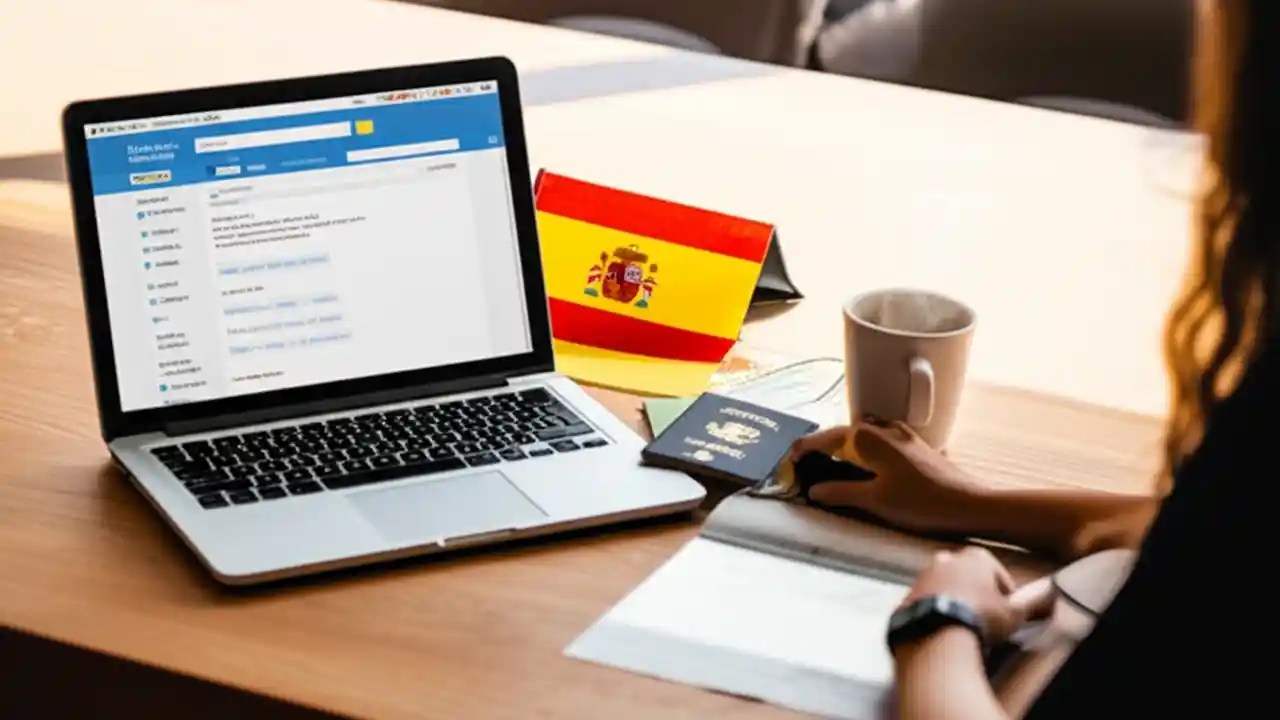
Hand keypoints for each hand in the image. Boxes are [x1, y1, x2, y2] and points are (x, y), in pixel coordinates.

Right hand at [790, 421, 981, 536]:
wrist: (969, 504)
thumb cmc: (921, 502)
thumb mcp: (874, 501)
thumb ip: (840, 493)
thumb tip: (814, 490)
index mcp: (870, 438)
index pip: (828, 437)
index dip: (807, 447)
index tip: (791, 457)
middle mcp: (886, 430)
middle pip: (846, 432)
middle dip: (826, 445)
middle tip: (808, 462)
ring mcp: (904, 437)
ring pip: (866, 434)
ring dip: (848, 445)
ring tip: (836, 462)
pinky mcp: (917, 448)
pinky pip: (883, 441)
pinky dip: (868, 449)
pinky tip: (870, 466)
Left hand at [902, 546, 1055, 647]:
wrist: (937, 634)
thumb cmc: (981, 618)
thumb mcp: (1014, 614)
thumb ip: (1030, 603)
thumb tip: (1048, 598)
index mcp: (975, 556)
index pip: (996, 571)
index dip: (1004, 592)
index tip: (1007, 609)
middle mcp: (946, 559)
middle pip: (966, 575)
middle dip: (975, 591)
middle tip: (983, 615)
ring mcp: (923, 576)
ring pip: (942, 586)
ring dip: (952, 600)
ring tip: (962, 624)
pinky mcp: (906, 595)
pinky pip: (924, 603)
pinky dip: (933, 613)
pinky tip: (941, 629)